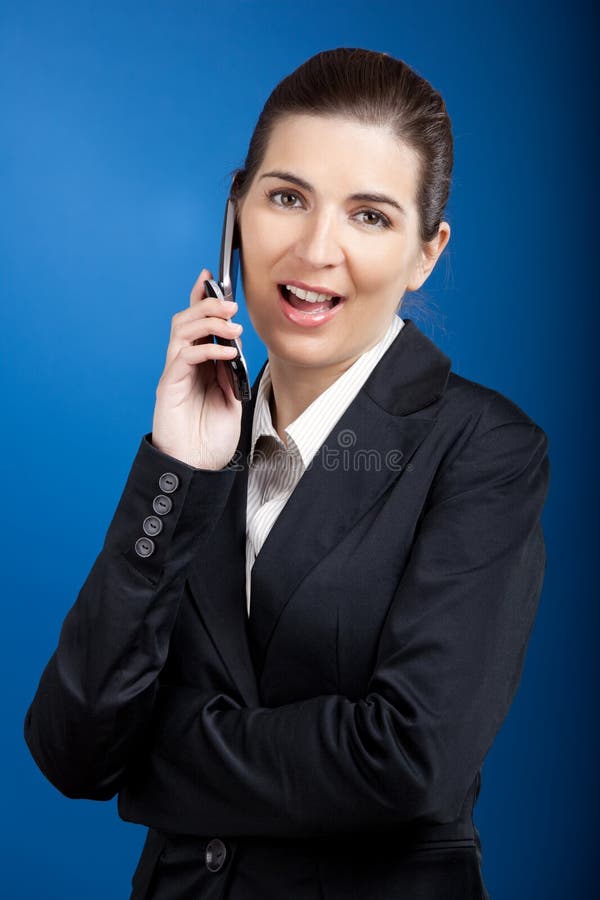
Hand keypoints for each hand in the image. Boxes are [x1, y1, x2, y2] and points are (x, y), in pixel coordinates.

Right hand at [151, 269, 243, 469]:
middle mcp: (183, 364)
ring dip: (208, 322)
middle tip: (232, 305)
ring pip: (182, 331)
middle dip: (208, 304)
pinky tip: (227, 354)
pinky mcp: (169, 386)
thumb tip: (237, 345)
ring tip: (233, 326)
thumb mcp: (232, 398)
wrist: (197, 467)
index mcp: (199, 364)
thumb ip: (233, 371)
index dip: (201, 297)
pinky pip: (184, 356)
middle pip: (187, 318)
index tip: (212, 277)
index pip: (197, 322)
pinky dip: (207, 349)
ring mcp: (175, 373)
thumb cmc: (212, 437)